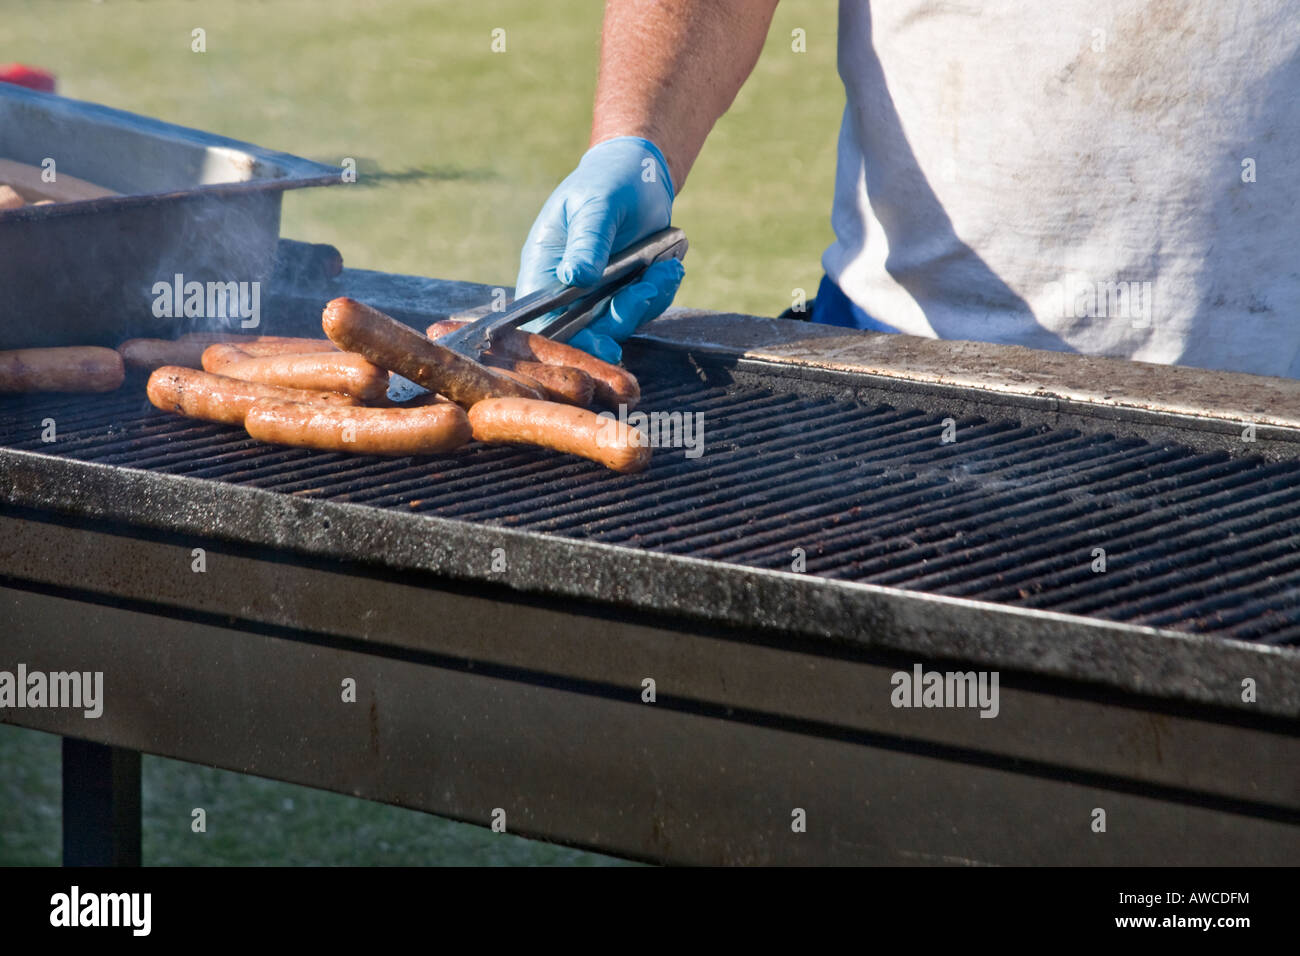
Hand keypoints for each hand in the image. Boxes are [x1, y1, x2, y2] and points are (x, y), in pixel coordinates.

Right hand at [516, 136, 684, 363]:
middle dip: (614, 325)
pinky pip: (641, 311)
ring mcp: (596, 295)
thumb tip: (575, 277)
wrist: (639, 177)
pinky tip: (670, 268)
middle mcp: (566, 289)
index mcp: (544, 267)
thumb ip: (587, 242)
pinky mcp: (624, 294)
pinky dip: (659, 294)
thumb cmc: (606, 182)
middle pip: (581, 331)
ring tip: (665, 269)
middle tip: (642, 298)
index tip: (597, 344)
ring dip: (644, 303)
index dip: (564, 340)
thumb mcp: (595, 206)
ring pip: (616, 324)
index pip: (542, 318)